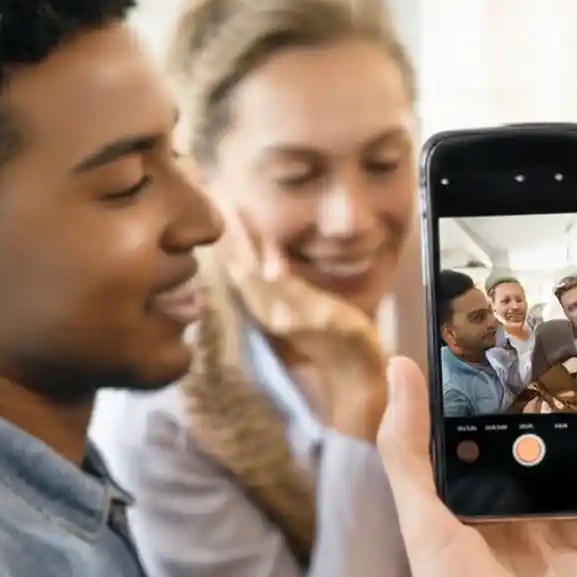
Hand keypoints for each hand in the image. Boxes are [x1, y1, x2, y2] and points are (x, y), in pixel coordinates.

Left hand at [216, 207, 386, 435]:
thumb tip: (269, 266)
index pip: (248, 261)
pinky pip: (254, 284)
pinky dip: (248, 263)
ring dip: (236, 247)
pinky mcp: (279, 316)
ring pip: (243, 275)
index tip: (228, 199)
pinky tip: (250, 254)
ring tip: (229, 220)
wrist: (354, 378)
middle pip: (240, 266)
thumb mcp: (330, 314)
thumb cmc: (351, 344)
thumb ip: (297, 291)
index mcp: (274, 306)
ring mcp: (271, 314)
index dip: (239, 232)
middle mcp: (266, 309)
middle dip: (232, 235)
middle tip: (221, 199)